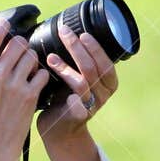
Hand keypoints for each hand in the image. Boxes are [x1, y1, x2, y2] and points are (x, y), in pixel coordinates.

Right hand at [0, 20, 45, 160]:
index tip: (6, 24)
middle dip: (19, 44)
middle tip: (18, 49)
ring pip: (31, 56)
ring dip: (30, 58)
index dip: (2, 26)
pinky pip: (42, 74)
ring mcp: (15, 86)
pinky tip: (34, 80)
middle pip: (16, 43)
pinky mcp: (30, 96)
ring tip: (26, 66)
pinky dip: (41, 74)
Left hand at [37, 21, 119, 146]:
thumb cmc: (66, 97)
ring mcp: (91, 107)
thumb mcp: (77, 76)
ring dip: (65, 67)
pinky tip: (53, 82)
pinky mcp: (77, 117)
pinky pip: (75, 105)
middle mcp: (103, 94)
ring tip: (50, 57)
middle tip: (64, 33)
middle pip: (92, 69)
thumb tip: (67, 31)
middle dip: (77, 48)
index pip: (107, 62)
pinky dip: (67, 95)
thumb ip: (79, 61)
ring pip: (82, 83)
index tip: (82, 33)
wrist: (61, 129)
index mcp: (109, 83)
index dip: (96, 48)